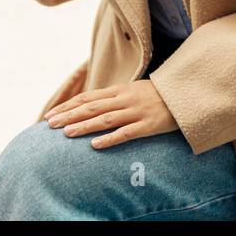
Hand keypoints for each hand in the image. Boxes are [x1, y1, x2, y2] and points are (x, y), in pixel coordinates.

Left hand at [43, 79, 178, 148]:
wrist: (186, 94)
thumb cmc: (158, 95)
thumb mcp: (134, 90)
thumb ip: (114, 97)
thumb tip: (90, 105)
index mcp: (120, 90)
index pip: (88, 98)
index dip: (68, 106)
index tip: (51, 114)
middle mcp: (125, 99)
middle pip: (91, 107)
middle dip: (69, 115)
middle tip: (49, 124)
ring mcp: (136, 112)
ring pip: (105, 119)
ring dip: (84, 126)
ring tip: (66, 133)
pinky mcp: (148, 126)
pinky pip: (126, 133)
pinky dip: (110, 139)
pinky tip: (95, 145)